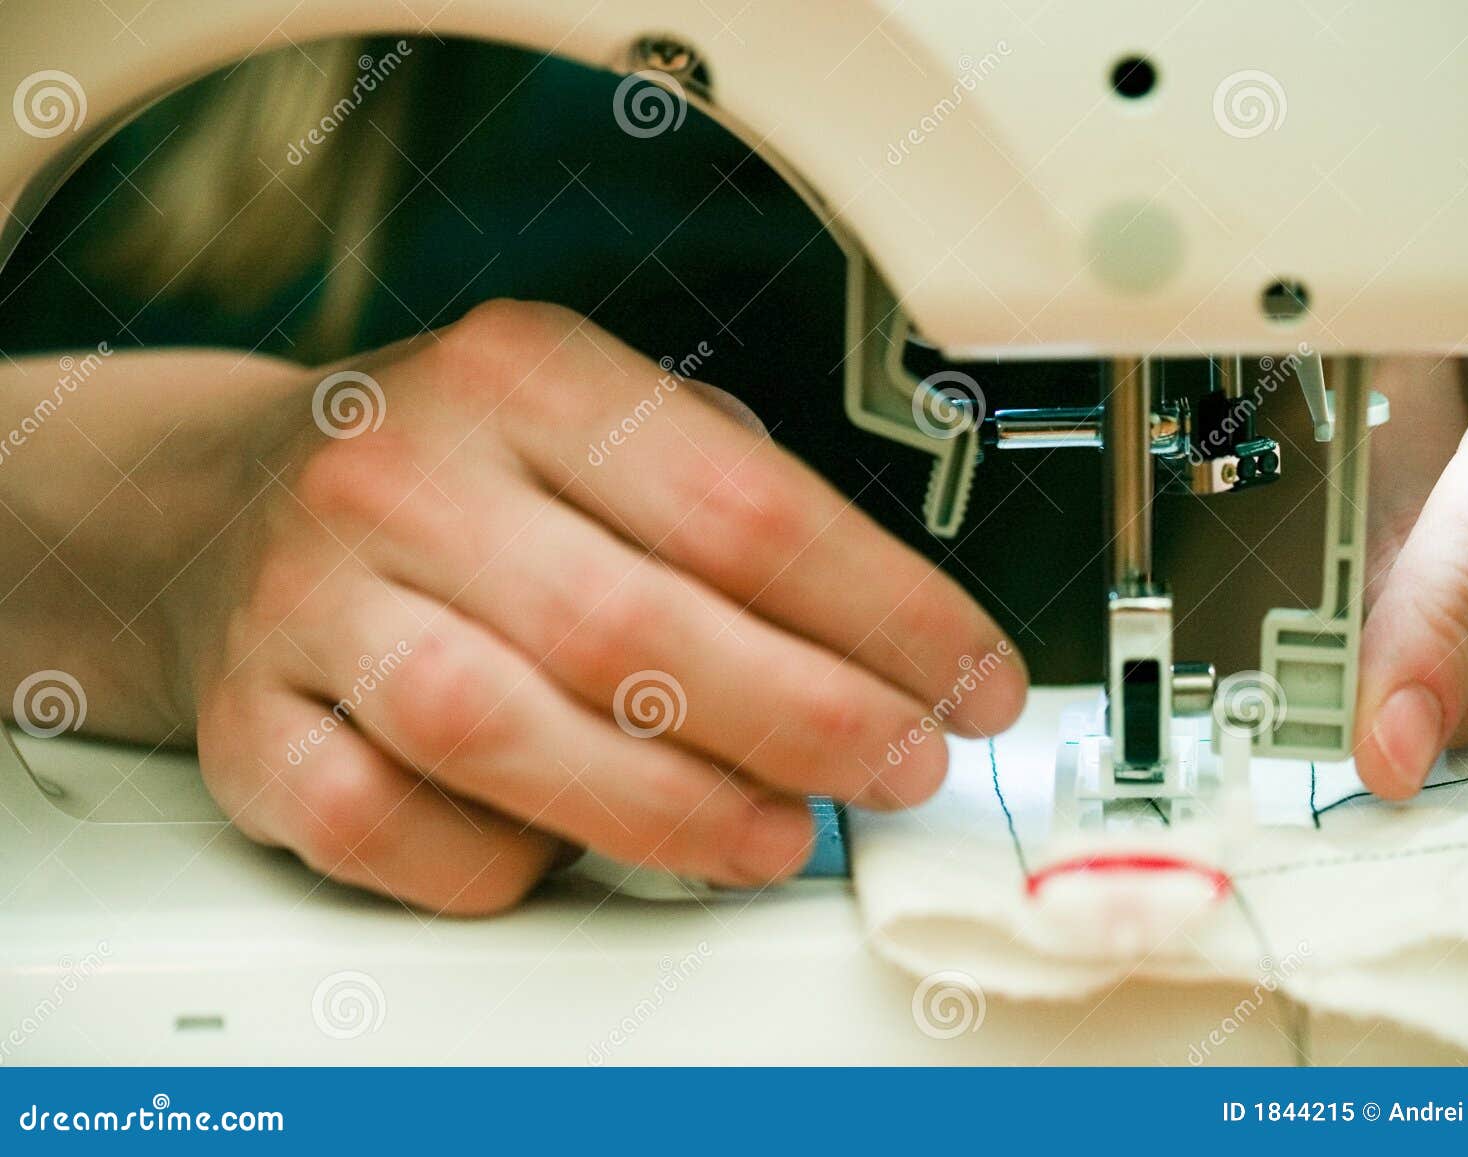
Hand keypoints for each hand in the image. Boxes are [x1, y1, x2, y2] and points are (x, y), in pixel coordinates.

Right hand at [152, 301, 1025, 910]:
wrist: (228, 503)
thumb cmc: (457, 475)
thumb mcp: (593, 421)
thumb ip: (728, 507)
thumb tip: (888, 645)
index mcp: (519, 376)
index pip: (741, 506)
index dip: (885, 612)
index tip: (967, 677)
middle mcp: (402, 477)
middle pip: (632, 630)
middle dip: (807, 722)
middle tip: (900, 767)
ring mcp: (309, 602)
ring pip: (507, 735)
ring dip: (674, 812)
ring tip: (777, 834)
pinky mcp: (248, 724)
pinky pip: (386, 829)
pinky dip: (500, 862)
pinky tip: (573, 850)